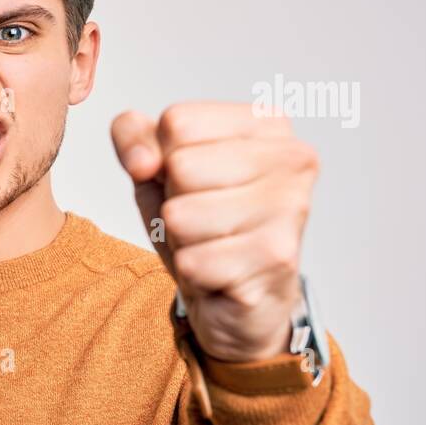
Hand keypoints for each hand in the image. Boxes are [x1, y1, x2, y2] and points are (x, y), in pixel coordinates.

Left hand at [110, 101, 319, 362]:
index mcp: (268, 124)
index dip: (163, 161)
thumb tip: (142, 163)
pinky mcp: (277, 257)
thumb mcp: (156, 169)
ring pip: (181, 215)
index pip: (177, 123)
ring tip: (211, 244)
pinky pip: (191, 260)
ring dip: (182, 239)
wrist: (242, 301)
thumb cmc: (202, 224)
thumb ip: (132, 136)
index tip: (193, 183)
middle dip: (174, 202)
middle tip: (203, 221)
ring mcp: (291, 207)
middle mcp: (292, 159)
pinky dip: (192, 271)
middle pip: (181, 167)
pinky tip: (221, 271)